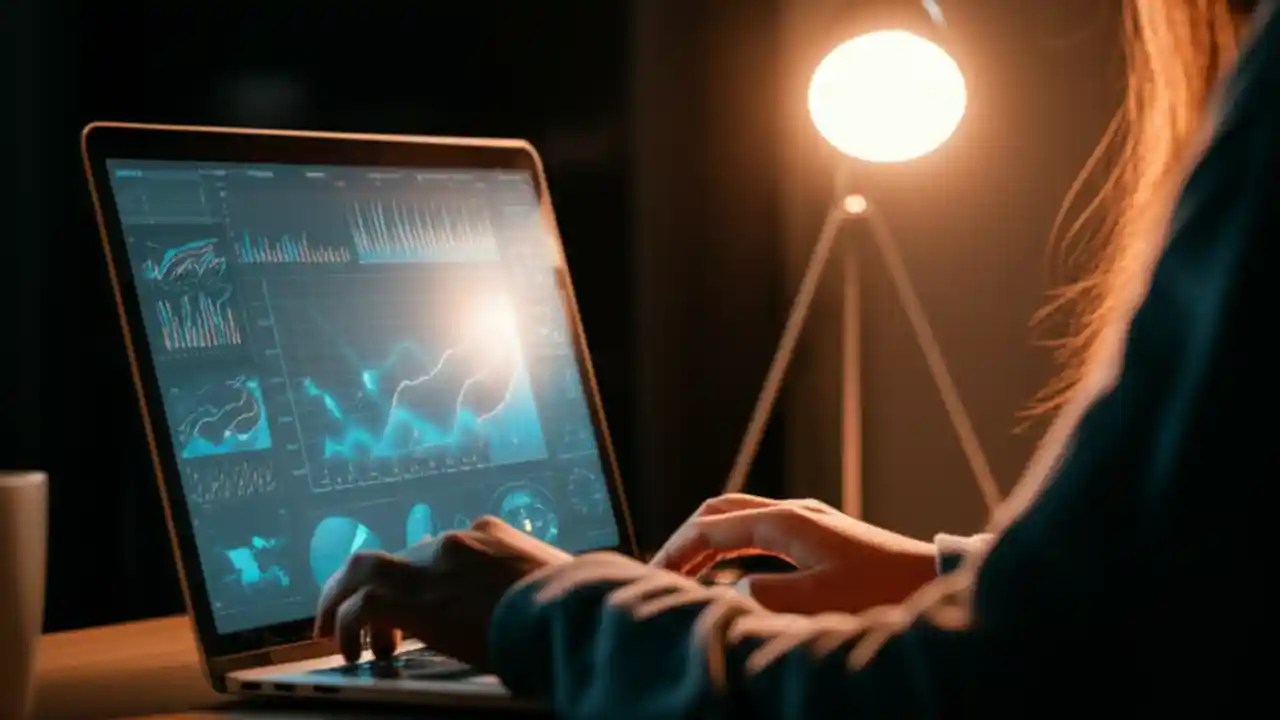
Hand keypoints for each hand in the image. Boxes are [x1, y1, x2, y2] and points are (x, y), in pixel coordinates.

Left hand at [313, 516, 570, 666]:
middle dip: (369, 586)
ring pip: (363, 569)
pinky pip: (362, 606)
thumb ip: (534, 582)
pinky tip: (352, 651)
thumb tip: (549, 598)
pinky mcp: (418, 598)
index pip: (439, 549)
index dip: (420, 580)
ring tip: (329, 631)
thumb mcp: (559, 580)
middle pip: (397, 558)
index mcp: (490, 535)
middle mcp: (457, 542)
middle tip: (349, 613)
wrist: (574, 609)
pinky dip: (347, 625)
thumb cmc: (579, 602)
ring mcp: (434, 565)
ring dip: (339, 598)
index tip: (417, 610)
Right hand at [650, 493, 936, 614]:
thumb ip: (763, 596)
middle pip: (718, 511)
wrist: (931, 578)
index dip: (676, 552)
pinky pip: (757, 529)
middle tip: (662, 573)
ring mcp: (805, 518)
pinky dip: (730, 546)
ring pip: (738, 517)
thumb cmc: (880, 590)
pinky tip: (728, 574)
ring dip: (707, 542)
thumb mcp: (817, 602)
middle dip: (685, 540)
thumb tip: (727, 593)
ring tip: (685, 575)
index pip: (710, 528)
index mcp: (784, 521)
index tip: (653, 579)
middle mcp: (791, 511)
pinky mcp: (817, 532)